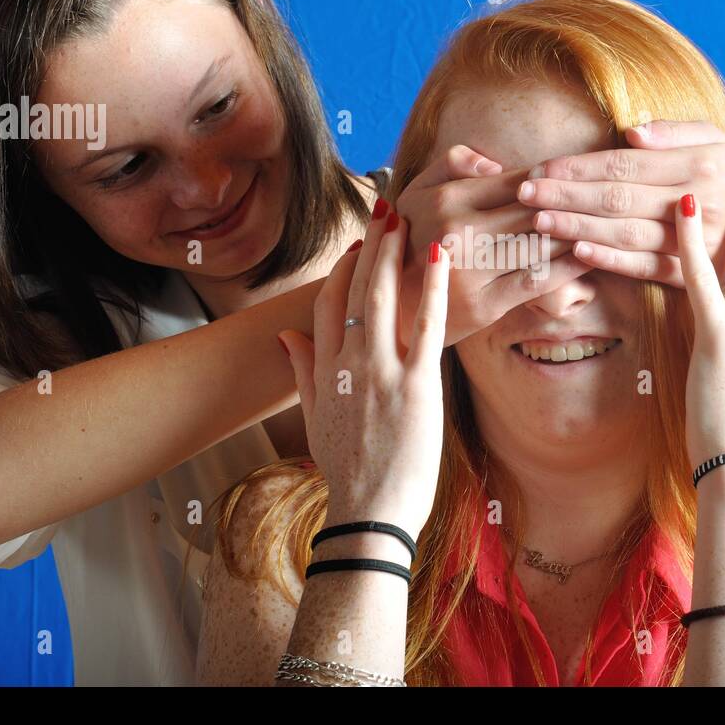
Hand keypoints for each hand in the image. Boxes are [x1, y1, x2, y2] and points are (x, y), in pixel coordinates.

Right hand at [278, 207, 450, 539]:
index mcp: (324, 371)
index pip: (326, 305)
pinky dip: (431, 288)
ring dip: (393, 252)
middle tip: (385, 209)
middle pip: (355, 290)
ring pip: (383, 298)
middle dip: (371, 245)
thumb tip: (286, 338)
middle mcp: (349, 364)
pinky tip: (437, 256)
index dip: (342, 270)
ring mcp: (382, 373)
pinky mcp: (417, 387)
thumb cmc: (348, 471)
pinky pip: (426, 327)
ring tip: (405, 217)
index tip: (358, 245)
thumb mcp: (315, 420)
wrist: (370, 515)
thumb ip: (303, 373)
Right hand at [396, 144, 591, 346]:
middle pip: (534, 211)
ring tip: (604, 224)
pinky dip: (569, 268)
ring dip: (576, 234)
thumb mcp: (415, 193)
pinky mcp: (485, 305)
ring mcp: (473, 270)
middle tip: (605, 197)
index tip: (577, 176)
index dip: (552, 178)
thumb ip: (451, 163)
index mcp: (446, 199)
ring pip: (540, 244)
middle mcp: (459, 232)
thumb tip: (496, 163)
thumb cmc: (407, 244)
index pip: (515, 181)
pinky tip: (589, 258)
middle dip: (572, 204)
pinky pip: (538, 280)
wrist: (390, 310)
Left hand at [514, 120, 724, 287]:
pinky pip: (646, 267)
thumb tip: (630, 133)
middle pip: (617, 198)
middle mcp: (699, 203)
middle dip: (566, 195)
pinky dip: (611, 260)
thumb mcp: (718, 139)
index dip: (579, 167)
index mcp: (701, 164)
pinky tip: (578, 252)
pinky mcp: (695, 274)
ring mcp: (697, 242)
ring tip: (540, 222)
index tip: (541, 167)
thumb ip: (674, 132)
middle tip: (525, 194)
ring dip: (578, 227)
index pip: (624, 165)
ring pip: (626, 233)